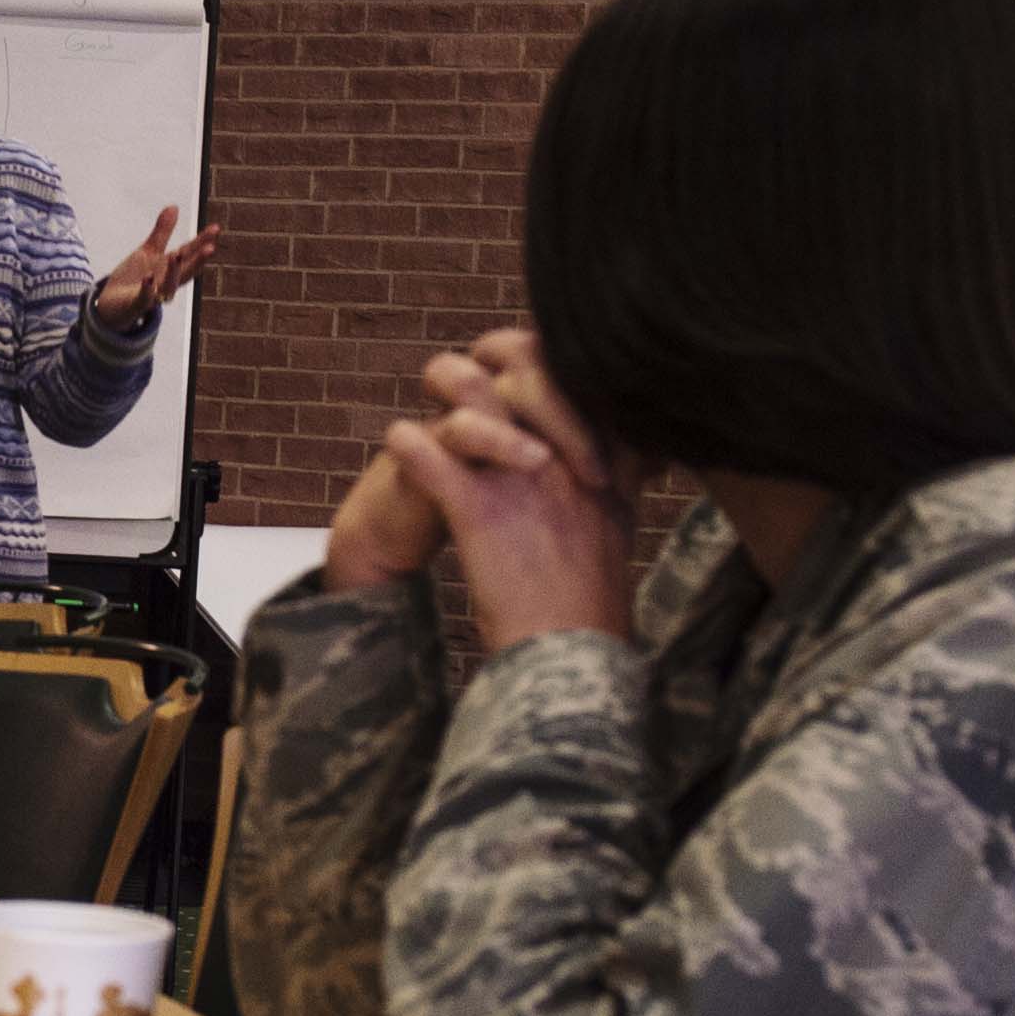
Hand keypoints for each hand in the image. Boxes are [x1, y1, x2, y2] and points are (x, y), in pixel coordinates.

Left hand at [91, 206, 224, 330]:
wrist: (112, 305)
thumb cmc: (134, 278)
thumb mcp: (148, 251)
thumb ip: (162, 232)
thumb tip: (174, 206)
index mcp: (170, 268)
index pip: (189, 253)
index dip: (202, 241)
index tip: (216, 228)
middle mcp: (166, 283)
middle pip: (186, 272)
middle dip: (198, 260)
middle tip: (210, 248)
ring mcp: (153, 296)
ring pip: (168, 286)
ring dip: (174, 272)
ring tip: (176, 255)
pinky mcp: (136, 305)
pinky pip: (143, 299)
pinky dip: (147, 290)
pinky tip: (148, 278)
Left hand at [403, 328, 638, 652]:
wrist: (571, 655)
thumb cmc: (589, 598)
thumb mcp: (617, 523)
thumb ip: (616, 478)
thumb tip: (616, 457)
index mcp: (592, 453)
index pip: (563, 372)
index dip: (532, 364)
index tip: (509, 380)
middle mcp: (558, 453)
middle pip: (520, 361)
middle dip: (483, 360)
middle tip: (457, 387)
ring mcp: (519, 477)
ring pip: (469, 391)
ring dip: (441, 391)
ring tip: (427, 408)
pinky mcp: (478, 509)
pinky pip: (429, 452)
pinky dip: (408, 444)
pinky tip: (397, 444)